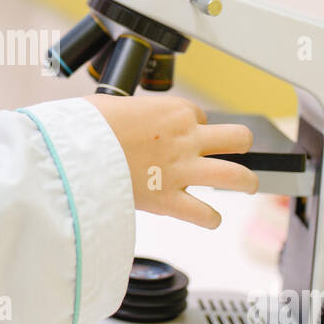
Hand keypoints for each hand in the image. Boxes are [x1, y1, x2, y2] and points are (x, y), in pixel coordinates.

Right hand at [82, 93, 257, 229]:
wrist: (76, 151)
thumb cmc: (86, 125)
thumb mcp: (109, 104)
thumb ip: (126, 113)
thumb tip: (116, 117)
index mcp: (173, 112)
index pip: (198, 115)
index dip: (192, 125)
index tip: (179, 134)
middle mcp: (185, 139)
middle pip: (236, 138)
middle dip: (240, 144)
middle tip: (238, 151)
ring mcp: (181, 170)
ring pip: (234, 175)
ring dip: (246, 181)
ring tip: (248, 185)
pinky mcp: (168, 199)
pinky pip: (203, 214)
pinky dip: (210, 219)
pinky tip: (210, 219)